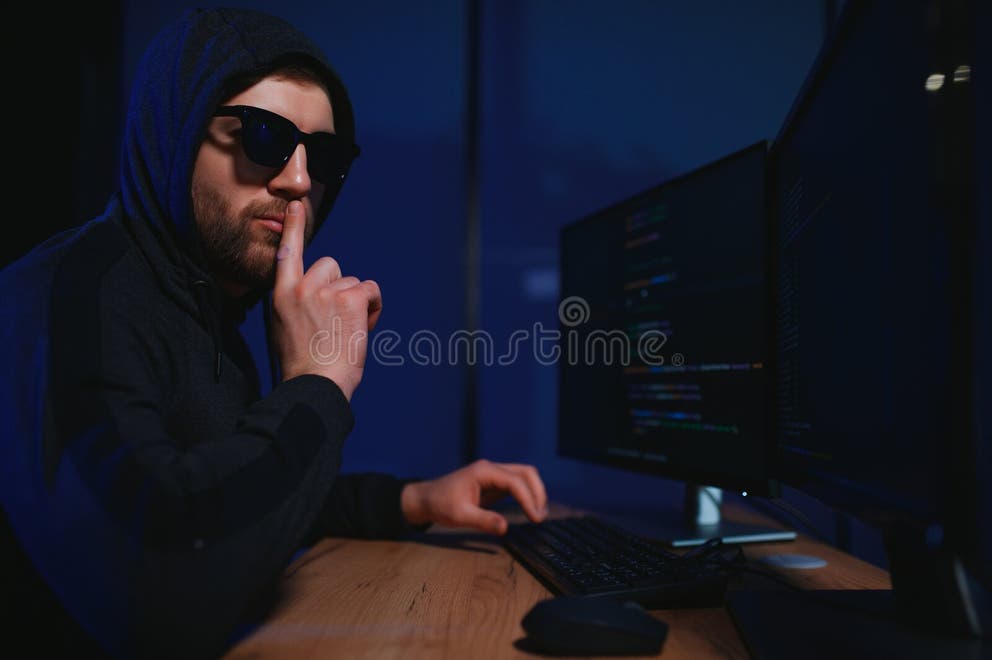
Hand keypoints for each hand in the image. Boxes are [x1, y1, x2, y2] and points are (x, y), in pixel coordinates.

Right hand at [270, 200, 382, 398]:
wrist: (314, 385)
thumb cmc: (303, 366)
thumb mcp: (285, 328)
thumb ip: (298, 304)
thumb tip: (317, 296)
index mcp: (281, 295)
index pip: (287, 252)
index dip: (294, 227)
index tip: (295, 205)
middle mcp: (301, 287)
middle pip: (331, 265)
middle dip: (339, 287)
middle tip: (336, 320)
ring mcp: (325, 291)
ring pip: (353, 282)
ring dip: (356, 303)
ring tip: (346, 331)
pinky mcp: (349, 298)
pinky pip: (370, 290)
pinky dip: (373, 307)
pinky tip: (363, 326)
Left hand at [400, 459, 548, 534]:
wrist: (426, 499)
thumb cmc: (440, 504)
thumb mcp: (459, 516)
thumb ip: (483, 521)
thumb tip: (505, 528)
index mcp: (484, 472)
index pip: (515, 482)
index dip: (528, 499)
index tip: (535, 518)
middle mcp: (491, 469)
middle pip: (525, 472)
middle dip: (537, 492)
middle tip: (540, 516)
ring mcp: (493, 474)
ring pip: (523, 476)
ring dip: (534, 492)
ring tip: (538, 514)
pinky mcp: (493, 483)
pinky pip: (516, 484)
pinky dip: (526, 495)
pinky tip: (529, 509)